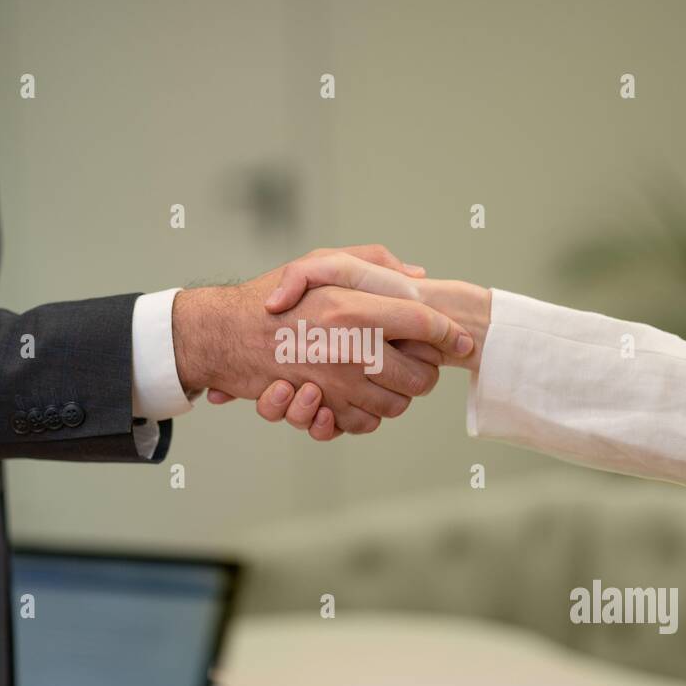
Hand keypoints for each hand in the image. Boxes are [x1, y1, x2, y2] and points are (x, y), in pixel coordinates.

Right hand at [252, 262, 491, 435]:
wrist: (223, 334)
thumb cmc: (273, 297)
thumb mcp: (321, 262)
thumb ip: (373, 262)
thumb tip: (417, 276)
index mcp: (356, 308)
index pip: (425, 324)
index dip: (451, 334)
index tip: (462, 340)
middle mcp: (351, 349)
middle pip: (420, 376)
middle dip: (424, 372)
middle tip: (416, 362)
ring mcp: (337, 385)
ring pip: (396, 405)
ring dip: (397, 396)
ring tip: (384, 378)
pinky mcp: (320, 409)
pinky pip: (364, 423)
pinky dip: (367, 415)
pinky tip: (359, 396)